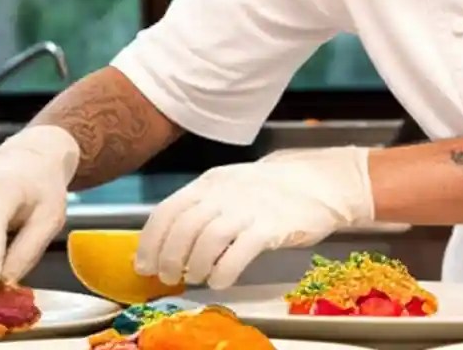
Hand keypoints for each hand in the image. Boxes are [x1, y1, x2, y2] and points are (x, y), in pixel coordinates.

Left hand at [135, 146, 374, 289]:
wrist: (318, 181)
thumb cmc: (270, 190)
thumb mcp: (229, 188)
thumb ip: (201, 208)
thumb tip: (168, 242)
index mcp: (210, 182)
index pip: (168, 211)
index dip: (150, 241)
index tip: (144, 263)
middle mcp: (225, 193)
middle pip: (183, 228)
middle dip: (169, 258)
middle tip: (168, 277)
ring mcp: (249, 208)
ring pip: (207, 240)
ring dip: (194, 266)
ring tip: (196, 278)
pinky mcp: (271, 226)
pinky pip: (239, 253)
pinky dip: (223, 272)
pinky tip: (221, 281)